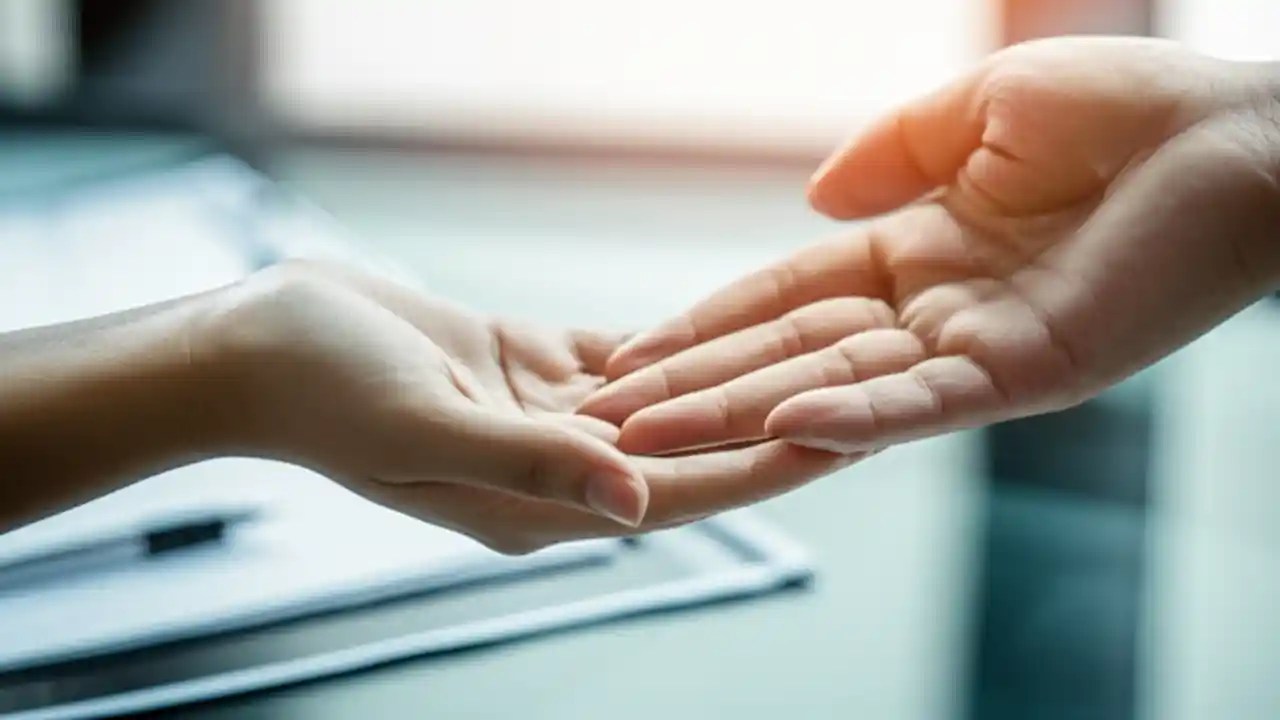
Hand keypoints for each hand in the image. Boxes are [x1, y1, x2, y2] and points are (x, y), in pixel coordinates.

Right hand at [198, 262, 851, 551]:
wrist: (255, 348)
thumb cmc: (319, 395)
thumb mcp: (426, 426)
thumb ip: (534, 462)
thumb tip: (634, 500)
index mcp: (531, 500)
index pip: (673, 495)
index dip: (759, 471)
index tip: (835, 445)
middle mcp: (546, 466)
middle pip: (679, 451)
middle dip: (762, 425)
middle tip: (846, 392)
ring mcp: (533, 417)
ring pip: (652, 405)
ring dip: (719, 383)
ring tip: (791, 356)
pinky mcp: (516, 367)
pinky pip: (606, 360)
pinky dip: (659, 348)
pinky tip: (709, 331)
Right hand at [581, 37, 1279, 454]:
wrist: (1245, 135)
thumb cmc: (1127, 107)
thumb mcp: (975, 110)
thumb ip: (888, 156)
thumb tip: (811, 202)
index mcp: (915, 251)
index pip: (782, 296)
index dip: (703, 327)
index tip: (627, 359)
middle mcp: (930, 312)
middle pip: (786, 354)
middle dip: (694, 389)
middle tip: (605, 425)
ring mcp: (973, 351)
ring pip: (833, 390)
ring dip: (739, 417)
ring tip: (651, 441)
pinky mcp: (1027, 373)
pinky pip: (923, 403)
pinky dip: (853, 419)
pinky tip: (782, 430)